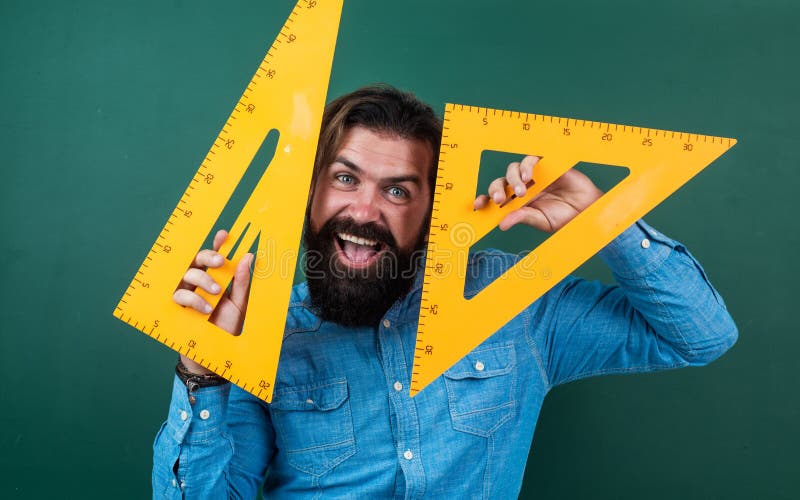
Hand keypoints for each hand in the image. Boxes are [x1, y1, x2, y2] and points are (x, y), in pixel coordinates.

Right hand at [172, 229, 252, 372]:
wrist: (216, 355)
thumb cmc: (228, 327)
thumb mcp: (241, 305)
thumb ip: (243, 282)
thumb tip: (249, 256)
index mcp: (218, 278)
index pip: (215, 256)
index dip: (218, 244)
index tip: (224, 235)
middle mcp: (201, 282)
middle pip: (198, 259)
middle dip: (208, 256)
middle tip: (221, 261)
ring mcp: (188, 293)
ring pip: (188, 274)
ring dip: (203, 280)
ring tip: (217, 293)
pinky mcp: (178, 307)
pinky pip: (180, 295)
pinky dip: (193, 300)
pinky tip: (206, 309)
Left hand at [473, 156, 603, 232]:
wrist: (588, 210)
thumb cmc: (564, 217)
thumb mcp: (540, 221)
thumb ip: (522, 217)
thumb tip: (501, 224)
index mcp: (517, 202)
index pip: (496, 198)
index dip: (485, 199)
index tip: (477, 206)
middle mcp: (523, 187)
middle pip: (501, 182)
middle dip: (497, 189)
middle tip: (499, 200)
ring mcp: (534, 176)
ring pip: (513, 169)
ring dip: (513, 178)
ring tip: (521, 190)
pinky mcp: (547, 165)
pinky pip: (532, 158)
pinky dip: (527, 165)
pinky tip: (529, 176)